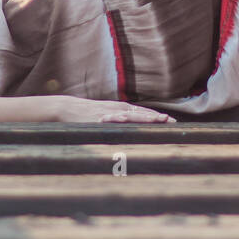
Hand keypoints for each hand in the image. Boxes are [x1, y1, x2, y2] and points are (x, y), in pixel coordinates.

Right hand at [47, 95, 175, 122]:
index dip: (157, 117)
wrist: (66, 108)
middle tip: (172, 121)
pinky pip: (111, 119)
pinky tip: (128, 121)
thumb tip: (130, 129)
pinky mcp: (98, 118)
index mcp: (120, 109)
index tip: (172, 122)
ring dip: (145, 117)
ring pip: (130, 115)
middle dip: (156, 118)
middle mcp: (117, 109)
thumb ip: (119, 121)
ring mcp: (108, 113)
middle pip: (140, 113)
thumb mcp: (106, 115)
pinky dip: (120, 120)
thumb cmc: (86, 114)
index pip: (143, 113)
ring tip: (158, 120)